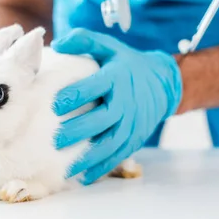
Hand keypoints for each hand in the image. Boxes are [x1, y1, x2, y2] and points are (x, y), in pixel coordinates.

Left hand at [51, 28, 182, 184]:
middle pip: (103, 119)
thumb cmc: (126, 64)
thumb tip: (57, 43)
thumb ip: (84, 40)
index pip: (95, 86)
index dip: (75, 95)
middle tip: (56, 139)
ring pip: (112, 143)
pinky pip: (119, 155)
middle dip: (80, 130)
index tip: (55, 103)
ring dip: (90, 157)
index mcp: (117, 77)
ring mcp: (133, 122)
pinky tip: (83, 178)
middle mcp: (127, 102)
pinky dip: (102, 167)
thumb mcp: (109, 46)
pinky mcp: (135, 137)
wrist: (163, 83)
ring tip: (68, 168)